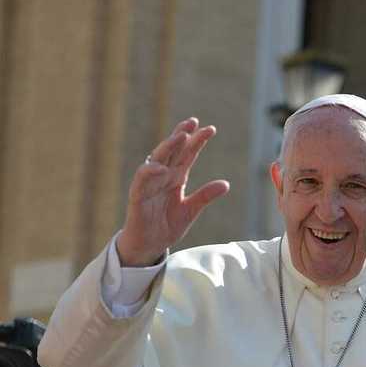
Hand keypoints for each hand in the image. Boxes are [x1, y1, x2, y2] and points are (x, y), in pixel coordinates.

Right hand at [117, 118, 229, 265]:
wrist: (149, 245)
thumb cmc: (166, 225)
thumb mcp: (191, 210)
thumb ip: (205, 196)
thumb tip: (226, 184)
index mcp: (176, 177)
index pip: (187, 155)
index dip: (197, 141)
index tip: (210, 129)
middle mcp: (162, 176)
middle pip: (172, 150)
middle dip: (182, 135)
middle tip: (193, 122)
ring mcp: (149, 184)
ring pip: (157, 159)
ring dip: (168, 146)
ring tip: (180, 136)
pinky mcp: (138, 195)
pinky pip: (142, 180)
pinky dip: (150, 172)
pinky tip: (161, 167)